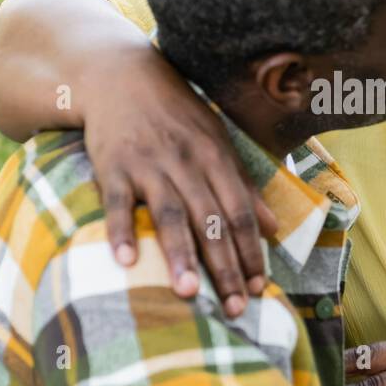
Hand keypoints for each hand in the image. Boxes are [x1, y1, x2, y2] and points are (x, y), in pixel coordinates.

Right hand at [81, 42, 277, 315]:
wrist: (121, 76)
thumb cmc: (177, 114)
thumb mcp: (217, 140)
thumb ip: (243, 184)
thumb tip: (272, 227)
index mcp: (216, 157)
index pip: (239, 212)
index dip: (250, 251)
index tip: (258, 289)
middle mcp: (186, 162)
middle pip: (210, 221)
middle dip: (224, 266)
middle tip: (233, 309)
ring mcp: (148, 164)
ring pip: (168, 215)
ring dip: (179, 254)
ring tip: (187, 293)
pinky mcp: (112, 166)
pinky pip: (117, 203)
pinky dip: (120, 232)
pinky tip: (125, 261)